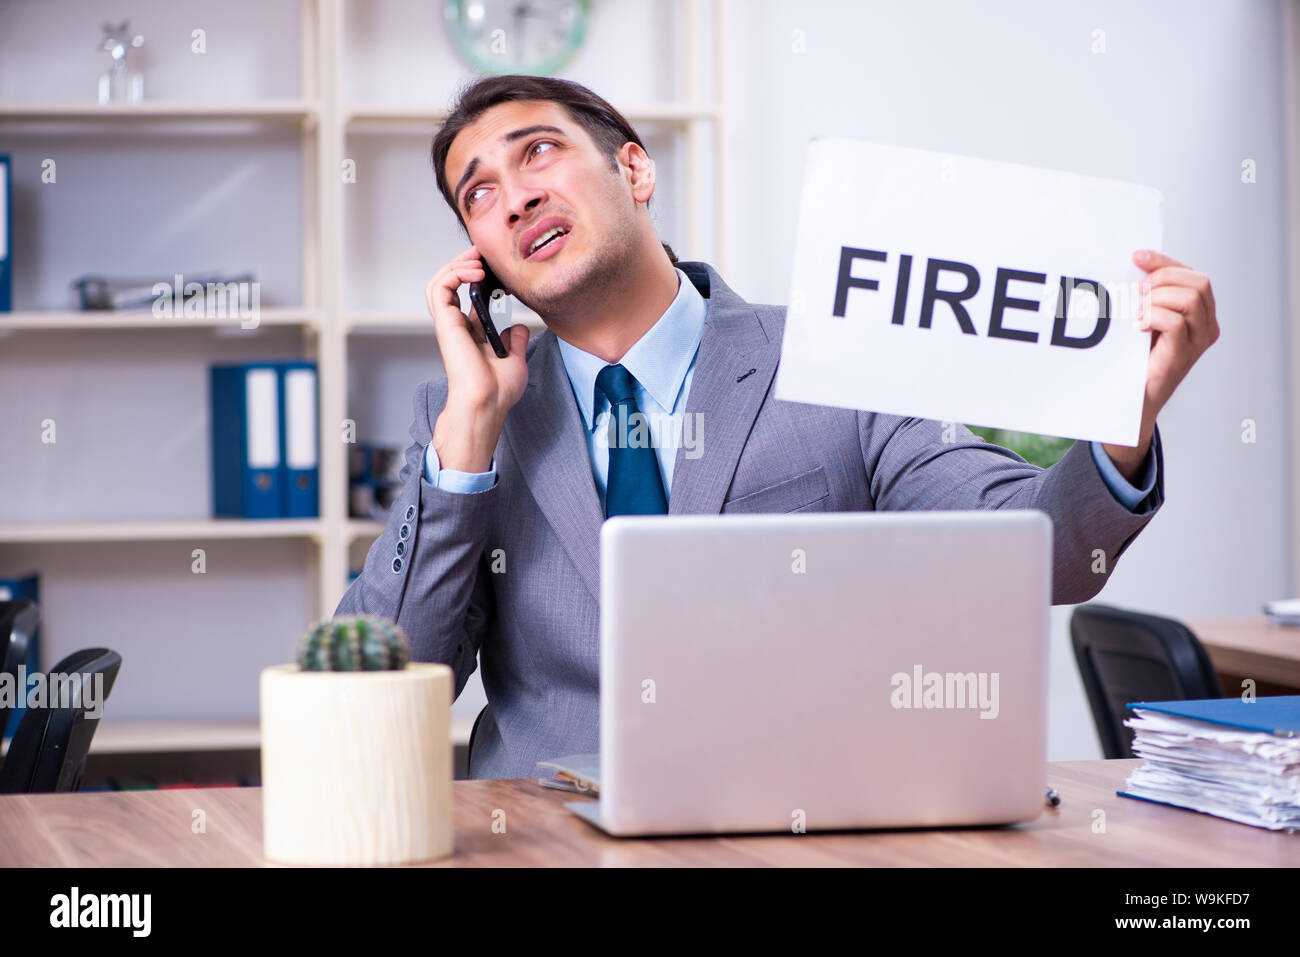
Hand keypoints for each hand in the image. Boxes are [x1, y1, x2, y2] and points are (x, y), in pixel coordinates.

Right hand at [424, 244, 530, 471]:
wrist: (488, 403)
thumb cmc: (498, 391)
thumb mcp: (515, 360)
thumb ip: (514, 341)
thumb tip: (517, 327)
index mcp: (471, 332)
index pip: (468, 294)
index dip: (479, 276)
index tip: (498, 268)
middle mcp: (458, 325)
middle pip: (451, 283)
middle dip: (466, 263)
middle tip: (485, 254)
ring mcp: (449, 323)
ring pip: (439, 281)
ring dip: (457, 265)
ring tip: (478, 261)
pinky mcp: (445, 323)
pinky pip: (440, 287)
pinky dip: (455, 273)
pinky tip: (477, 273)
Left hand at [1101, 249, 1219, 480]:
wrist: (1130, 399)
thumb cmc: (1135, 359)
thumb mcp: (1144, 319)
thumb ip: (1148, 297)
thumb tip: (1135, 266)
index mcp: (1200, 313)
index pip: (1193, 275)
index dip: (1165, 262)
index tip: (1136, 256)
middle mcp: (1206, 326)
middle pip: (1199, 282)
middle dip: (1164, 279)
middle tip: (1137, 292)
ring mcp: (1198, 342)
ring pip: (1190, 298)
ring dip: (1157, 299)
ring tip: (1138, 314)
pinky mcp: (1183, 356)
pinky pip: (1177, 322)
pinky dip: (1154, 317)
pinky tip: (1139, 327)